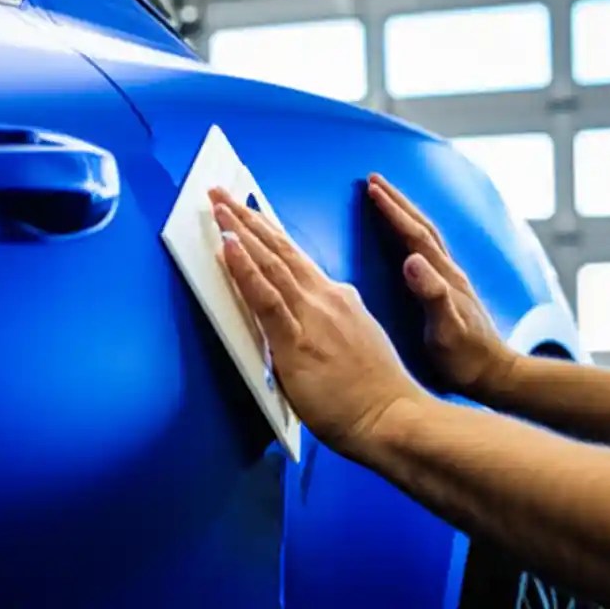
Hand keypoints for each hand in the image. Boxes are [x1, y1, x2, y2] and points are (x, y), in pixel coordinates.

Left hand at [209, 188, 428, 459]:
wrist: (391, 416)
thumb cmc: (375, 391)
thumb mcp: (358, 339)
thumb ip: (336, 321)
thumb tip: (321, 312)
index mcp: (338, 298)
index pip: (295, 258)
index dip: (268, 232)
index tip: (249, 212)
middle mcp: (324, 298)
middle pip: (278, 250)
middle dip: (246, 218)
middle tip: (221, 194)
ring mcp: (311, 317)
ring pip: (269, 264)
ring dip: (240, 231)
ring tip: (218, 206)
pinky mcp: (296, 341)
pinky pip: (265, 298)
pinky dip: (245, 269)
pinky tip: (229, 245)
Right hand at [366, 174, 516, 394]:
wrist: (495, 374)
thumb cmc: (466, 359)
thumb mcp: (445, 330)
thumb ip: (430, 294)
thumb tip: (411, 260)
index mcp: (442, 278)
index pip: (413, 236)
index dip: (392, 211)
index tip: (370, 188)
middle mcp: (449, 272)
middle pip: (421, 227)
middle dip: (397, 201)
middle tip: (373, 180)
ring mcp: (452, 280)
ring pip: (427, 236)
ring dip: (406, 213)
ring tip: (387, 198)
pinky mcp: (451, 290)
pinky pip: (429, 251)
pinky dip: (415, 234)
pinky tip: (409, 239)